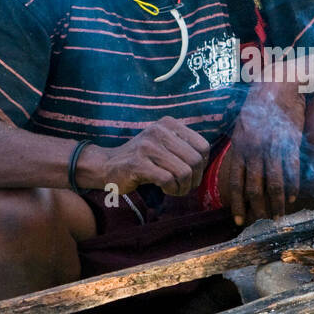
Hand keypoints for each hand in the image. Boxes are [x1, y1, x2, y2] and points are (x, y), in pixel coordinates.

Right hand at [94, 117, 209, 197]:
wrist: (107, 165)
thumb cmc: (142, 159)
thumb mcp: (163, 144)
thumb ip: (183, 147)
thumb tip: (206, 161)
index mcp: (168, 123)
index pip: (203, 146)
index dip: (202, 165)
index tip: (192, 174)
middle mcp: (159, 130)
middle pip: (195, 160)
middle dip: (194, 180)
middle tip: (184, 187)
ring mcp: (147, 146)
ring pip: (183, 172)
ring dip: (183, 187)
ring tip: (175, 189)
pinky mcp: (138, 163)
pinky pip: (167, 180)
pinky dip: (171, 189)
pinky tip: (165, 189)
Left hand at [229, 81, 305, 224]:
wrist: (280, 83)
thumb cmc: (260, 104)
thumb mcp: (243, 124)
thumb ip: (240, 147)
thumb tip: (238, 168)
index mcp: (239, 146)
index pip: (235, 181)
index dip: (237, 202)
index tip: (239, 219)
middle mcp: (254, 149)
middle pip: (254, 187)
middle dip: (257, 208)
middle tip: (261, 222)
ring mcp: (272, 146)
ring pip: (274, 183)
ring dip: (276, 203)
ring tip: (279, 215)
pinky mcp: (290, 142)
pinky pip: (291, 170)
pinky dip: (292, 187)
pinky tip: (292, 198)